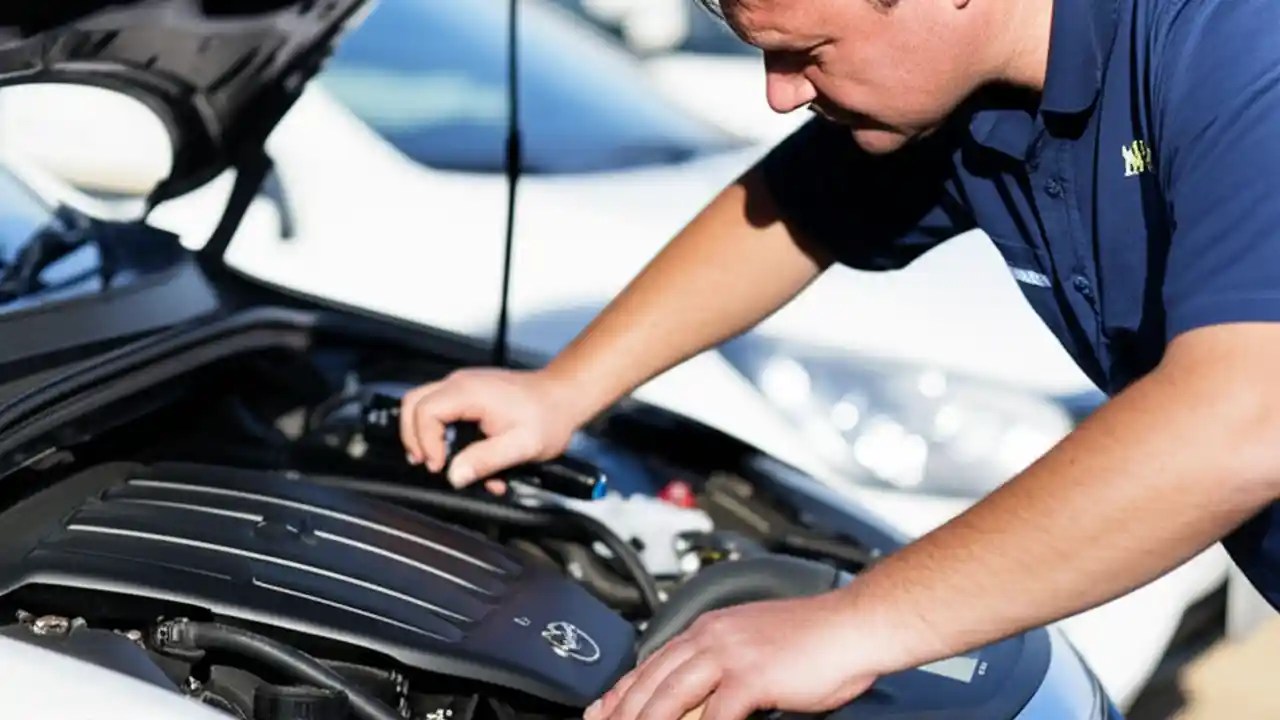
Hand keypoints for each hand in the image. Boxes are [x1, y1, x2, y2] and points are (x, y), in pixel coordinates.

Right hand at [399, 368, 579, 487]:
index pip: (424, 412)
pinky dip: (443, 434)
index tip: (440, 466)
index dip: (425, 442)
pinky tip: (464, 456)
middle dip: (413, 437)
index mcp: (469, 392)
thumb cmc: (548, 416)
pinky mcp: (469, 394)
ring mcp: (463, 386)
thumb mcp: (521, 446)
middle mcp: (461, 383)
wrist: (564, 397)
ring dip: (425, 436)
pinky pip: (443, 410)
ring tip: (439, 461)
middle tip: (429, 463)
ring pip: (423, 405)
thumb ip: (485, 461)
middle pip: (413, 403)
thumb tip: (454, 476)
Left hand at [585, 592, 876, 719]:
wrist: (855, 624)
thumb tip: (697, 698)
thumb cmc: (817, 640)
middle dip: (625, 712)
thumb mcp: (754, 648)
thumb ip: (721, 667)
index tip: (600, 712)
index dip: (621, 693)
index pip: (650, 663)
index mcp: (709, 628)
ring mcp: (729, 654)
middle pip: (651, 681)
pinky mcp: (751, 675)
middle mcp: (711, 636)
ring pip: (669, 696)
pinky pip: (714, 715)